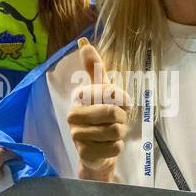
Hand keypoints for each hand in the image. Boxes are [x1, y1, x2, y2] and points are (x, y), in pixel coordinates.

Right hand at [67, 38, 129, 182]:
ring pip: (116, 131)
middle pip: (113, 113)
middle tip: (117, 121)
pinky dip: (118, 148)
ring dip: (120, 134)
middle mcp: (73, 115)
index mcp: (78, 98)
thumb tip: (84, 42)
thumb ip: (94, 68)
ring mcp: (77, 136)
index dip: (121, 99)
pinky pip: (115, 147)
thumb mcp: (100, 92)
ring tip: (111, 135)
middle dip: (122, 118)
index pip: (109, 92)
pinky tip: (107, 147)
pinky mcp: (85, 154)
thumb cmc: (100, 119)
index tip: (119, 103)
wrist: (97, 153)